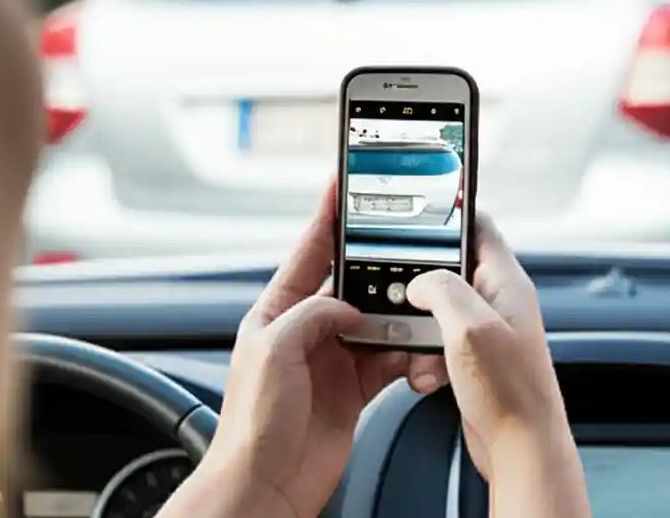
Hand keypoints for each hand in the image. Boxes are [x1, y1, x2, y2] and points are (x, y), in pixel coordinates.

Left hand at [159, 183, 446, 517]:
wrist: (266, 486)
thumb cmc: (253, 424)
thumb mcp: (274, 350)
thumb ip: (313, 315)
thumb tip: (348, 307)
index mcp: (276, 312)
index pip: (307, 252)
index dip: (327, 216)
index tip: (344, 183)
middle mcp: (304, 331)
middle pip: (350, 282)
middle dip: (377, 266)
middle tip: (404, 246)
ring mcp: (331, 359)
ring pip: (376, 319)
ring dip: (398, 315)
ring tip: (416, 307)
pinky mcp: (354, 387)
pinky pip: (389, 356)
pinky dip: (406, 352)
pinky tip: (415, 350)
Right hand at [407, 216, 589, 517]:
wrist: (521, 450)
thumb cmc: (511, 394)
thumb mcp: (469, 327)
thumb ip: (441, 289)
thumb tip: (419, 280)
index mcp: (506, 283)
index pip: (478, 226)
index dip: (448, 212)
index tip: (416, 209)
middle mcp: (499, 302)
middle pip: (450, 268)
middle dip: (420, 282)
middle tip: (399, 291)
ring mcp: (487, 332)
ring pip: (437, 309)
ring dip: (417, 326)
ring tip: (415, 345)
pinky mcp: (472, 360)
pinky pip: (436, 344)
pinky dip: (423, 356)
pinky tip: (426, 374)